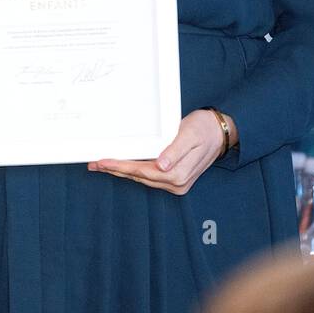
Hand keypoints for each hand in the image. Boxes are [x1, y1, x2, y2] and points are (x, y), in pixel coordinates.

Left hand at [87, 109, 234, 194]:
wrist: (220, 131)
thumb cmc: (204, 129)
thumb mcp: (189, 135)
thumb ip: (175, 151)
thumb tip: (162, 166)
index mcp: (179, 174)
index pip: (142, 171)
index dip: (121, 167)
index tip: (103, 162)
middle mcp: (177, 183)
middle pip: (139, 177)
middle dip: (115, 170)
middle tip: (94, 164)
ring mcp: (176, 183)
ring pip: (142, 178)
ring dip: (122, 171)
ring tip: (102, 165)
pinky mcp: (175, 179)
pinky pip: (148, 176)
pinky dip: (133, 171)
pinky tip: (122, 166)